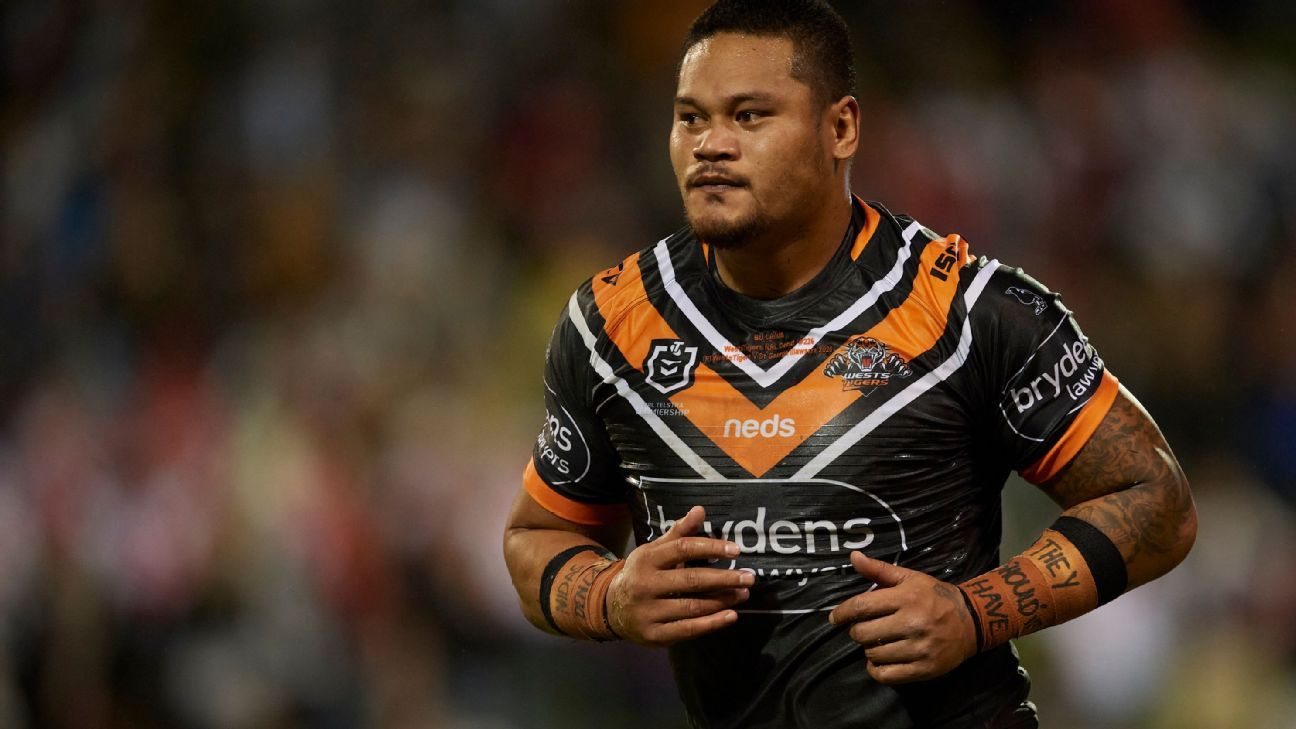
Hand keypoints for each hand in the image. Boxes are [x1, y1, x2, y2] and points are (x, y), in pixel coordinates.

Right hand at [607, 505, 753, 645]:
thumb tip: (700, 510)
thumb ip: (679, 532)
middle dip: (723, 578)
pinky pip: (687, 629)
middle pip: (691, 580)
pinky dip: (711, 624)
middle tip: (748, 577)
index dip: (710, 548)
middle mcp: (645, 585)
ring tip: (743, 594)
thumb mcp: (654, 550)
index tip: (735, 551)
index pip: (682, 549)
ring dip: (722, 600)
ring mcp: (648, 612)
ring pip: (692, 606)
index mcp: (646, 559)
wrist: (611, 608)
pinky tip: (731, 615)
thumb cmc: (642, 574)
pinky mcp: (654, 635)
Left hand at [828, 552, 976, 683]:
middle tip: (864, 628)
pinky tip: (880, 660)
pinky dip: (877, 670)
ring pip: (873, 655)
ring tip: (878, 642)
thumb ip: (879, 570)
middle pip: (863, 633)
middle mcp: (912, 623)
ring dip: (869, 649)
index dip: (842, 613)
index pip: (861, 606)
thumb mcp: (910, 578)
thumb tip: (853, 556)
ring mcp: (919, 648)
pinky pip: (886, 675)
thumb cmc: (935, 597)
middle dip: (857, 631)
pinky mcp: (924, 669)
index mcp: (906, 597)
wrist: (972, 621)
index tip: (835, 618)